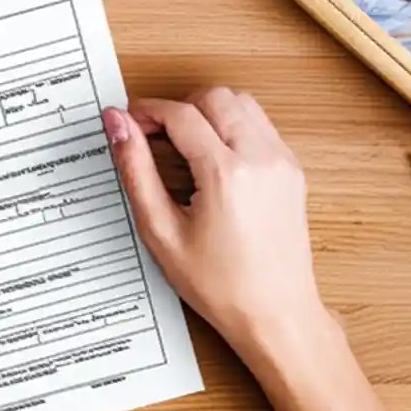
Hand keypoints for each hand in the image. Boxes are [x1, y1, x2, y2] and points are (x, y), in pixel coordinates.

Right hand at [102, 89, 325, 357]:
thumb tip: (118, 125)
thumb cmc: (221, 285)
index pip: (181, 114)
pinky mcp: (292, 170)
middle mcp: (261, 158)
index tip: (129, 123)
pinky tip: (211, 160)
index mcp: (226, 174)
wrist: (276, 313)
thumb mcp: (161, 230)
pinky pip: (260, 125)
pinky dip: (231, 126)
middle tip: (154, 136)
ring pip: (241, 102)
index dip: (147, 111)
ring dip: (207, 112)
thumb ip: (136, 170)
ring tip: (183, 147)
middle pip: (214, 97)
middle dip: (178, 107)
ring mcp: (282, 161)